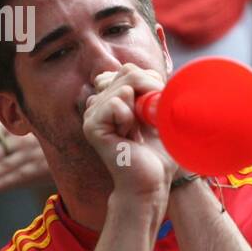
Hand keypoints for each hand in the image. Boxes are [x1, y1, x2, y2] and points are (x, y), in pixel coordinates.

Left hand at [0, 124, 49, 191]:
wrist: (74, 136)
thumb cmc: (41, 133)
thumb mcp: (23, 123)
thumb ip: (3, 128)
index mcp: (13, 122)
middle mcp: (23, 135)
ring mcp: (35, 150)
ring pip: (3, 165)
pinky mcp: (46, 164)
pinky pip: (21, 174)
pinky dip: (4, 180)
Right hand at [83, 64, 176, 196]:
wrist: (152, 181)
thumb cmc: (159, 152)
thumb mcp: (159, 114)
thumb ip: (152, 91)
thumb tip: (151, 74)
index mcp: (113, 97)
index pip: (130, 69)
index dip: (151, 83)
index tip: (156, 109)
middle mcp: (100, 102)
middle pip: (127, 71)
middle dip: (150, 90)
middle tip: (150, 120)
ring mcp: (93, 113)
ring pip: (124, 84)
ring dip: (141, 107)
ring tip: (137, 132)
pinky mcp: (92, 125)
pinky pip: (115, 102)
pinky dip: (129, 118)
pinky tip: (128, 136)